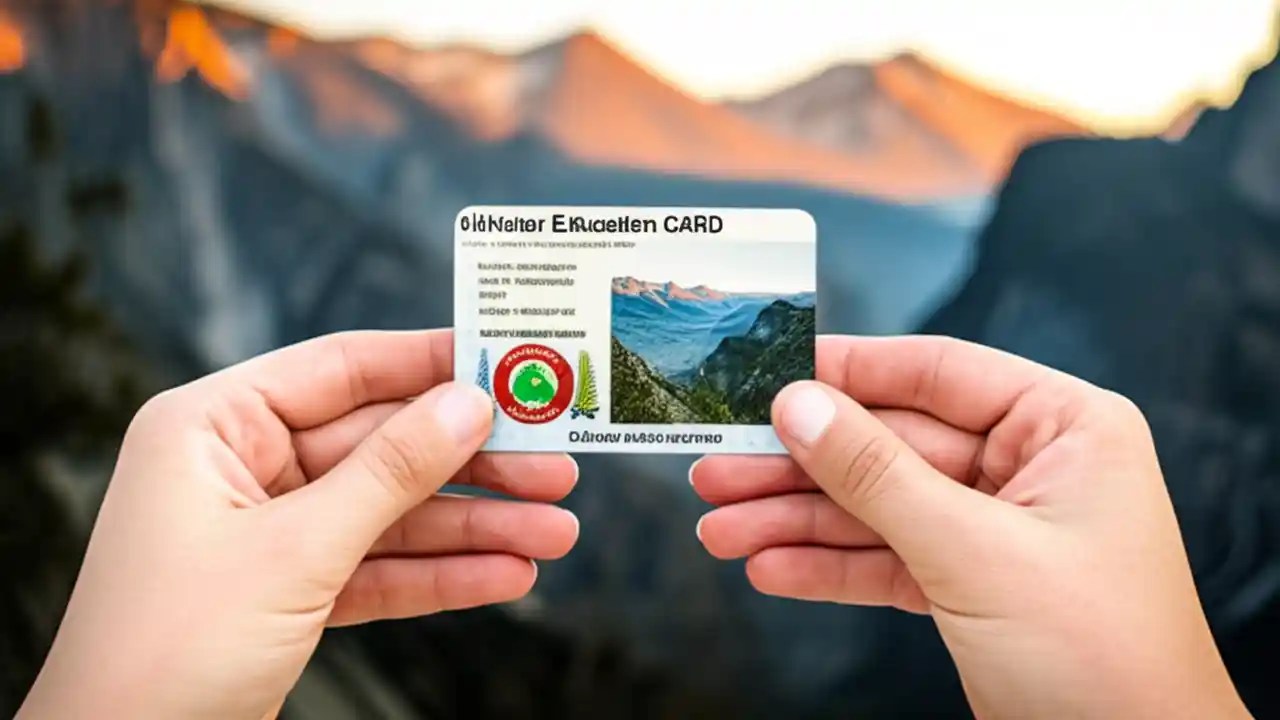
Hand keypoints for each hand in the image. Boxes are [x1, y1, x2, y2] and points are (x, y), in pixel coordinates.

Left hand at [19, 330, 579, 719]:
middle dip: (472, 465)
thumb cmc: (164, 653)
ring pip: (393, 513)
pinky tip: (503, 575)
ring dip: (474, 526)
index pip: (342, 369)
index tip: (507, 363)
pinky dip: (443, 574)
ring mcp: (269, 534)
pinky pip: (382, 568)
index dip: (431, 365)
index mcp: (213, 426)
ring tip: (553, 532)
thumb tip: (465, 405)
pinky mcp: (291, 592)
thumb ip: (388, 474)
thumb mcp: (293, 550)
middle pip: (383, 446)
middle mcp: (241, 470)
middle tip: (553, 465)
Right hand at [693, 336, 1249, 718]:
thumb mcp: (976, 551)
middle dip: (801, 466)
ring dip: (796, 521)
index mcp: (1064, 429)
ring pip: (876, 507)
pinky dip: (826, 567)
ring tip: (722, 527)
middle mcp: (1029, 470)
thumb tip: (802, 408)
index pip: (937, 374)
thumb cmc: (1107, 659)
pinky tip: (770, 567)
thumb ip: (879, 475)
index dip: (849, 373)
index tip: (772, 376)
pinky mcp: (968, 586)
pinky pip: (884, 560)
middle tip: (722, 466)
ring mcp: (995, 529)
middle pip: (890, 446)